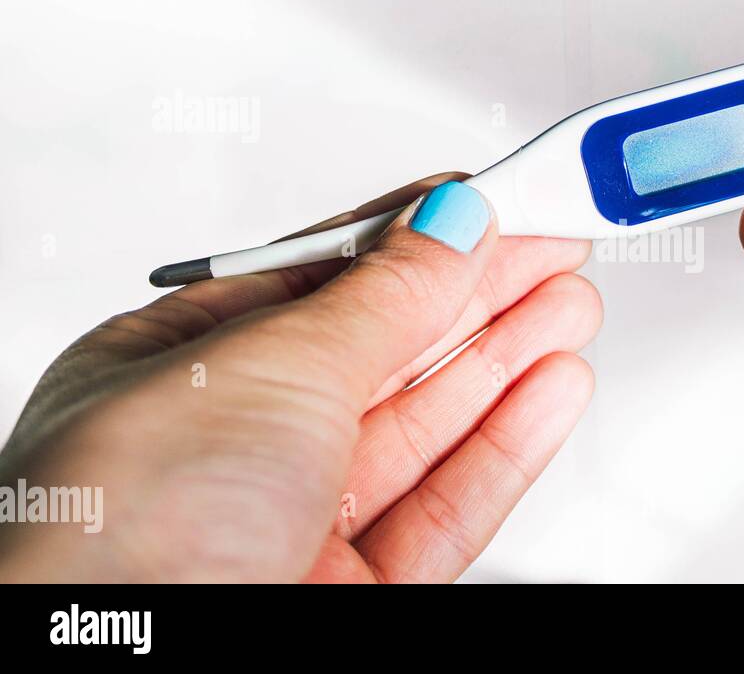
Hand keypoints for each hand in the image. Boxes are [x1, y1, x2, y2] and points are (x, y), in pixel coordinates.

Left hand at [0, 176, 601, 581]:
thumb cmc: (121, 535)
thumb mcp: (268, 368)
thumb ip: (379, 298)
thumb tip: (449, 223)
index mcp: (175, 371)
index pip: (321, 280)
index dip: (417, 237)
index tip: (495, 203)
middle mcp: (233, 447)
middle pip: (385, 351)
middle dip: (480, 293)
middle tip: (556, 244)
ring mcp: (295, 523)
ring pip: (427, 428)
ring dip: (508, 361)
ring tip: (572, 308)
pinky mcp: (353, 590)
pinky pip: (448, 507)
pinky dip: (508, 446)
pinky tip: (550, 392)